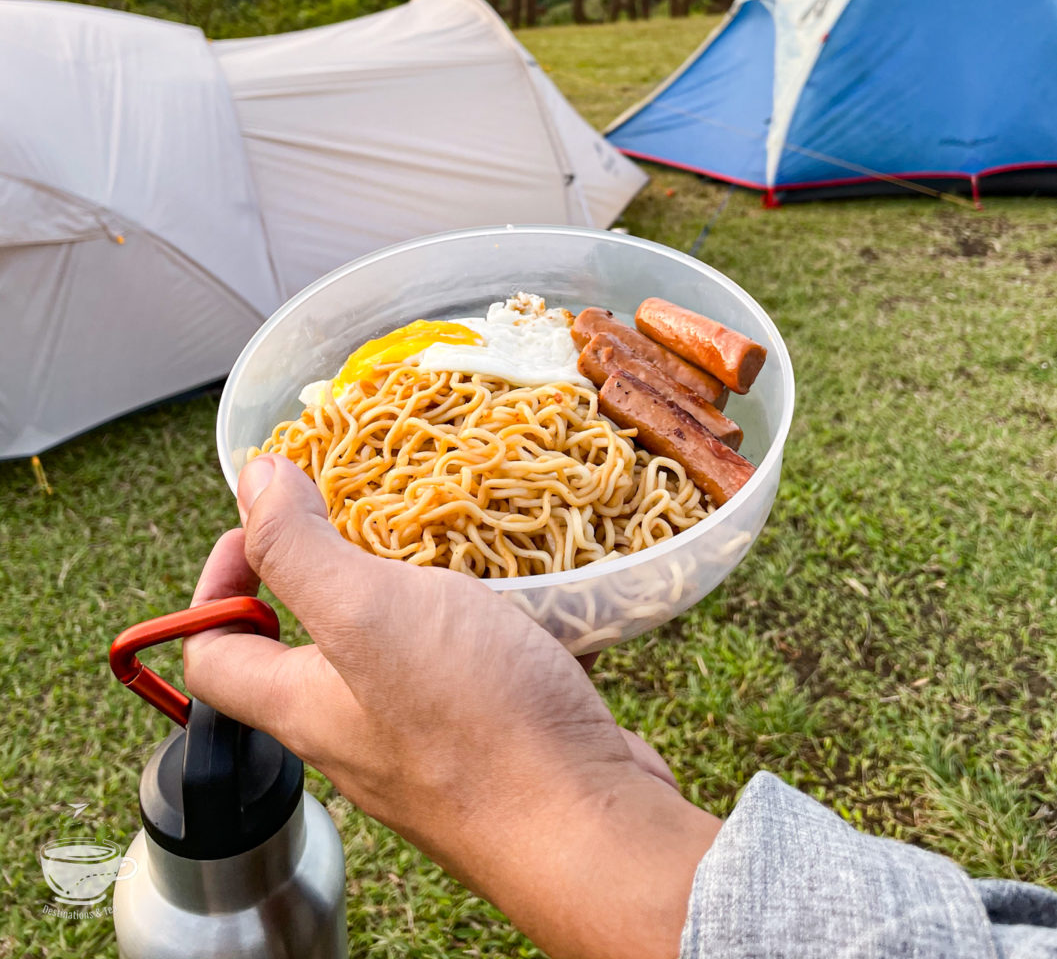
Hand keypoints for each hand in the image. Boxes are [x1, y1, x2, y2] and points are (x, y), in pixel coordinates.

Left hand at [184, 455, 719, 958]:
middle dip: (330, 567)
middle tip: (373, 512)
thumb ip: (300, 550)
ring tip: (449, 542)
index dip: (220, 580)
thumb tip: (252, 481)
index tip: (266, 518)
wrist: (589, 827)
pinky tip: (518, 591)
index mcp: (304, 707)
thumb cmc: (476, 722)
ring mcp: (426, 741)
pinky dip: (480, 621)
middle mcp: (354, 732)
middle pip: (305, 650)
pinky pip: (466, 669)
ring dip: (411, 591)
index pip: (213, 654)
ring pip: (393, 655)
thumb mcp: (368, 612)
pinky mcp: (493, 739)